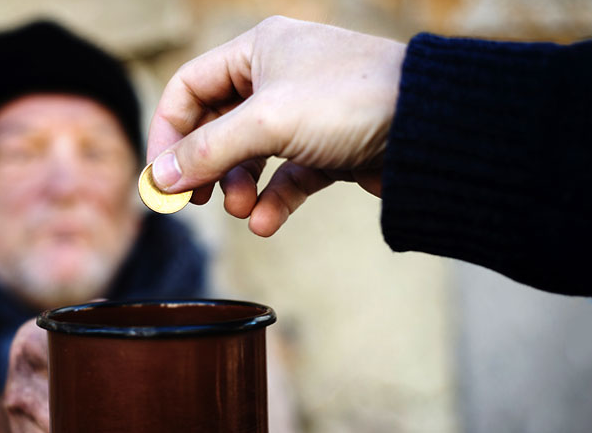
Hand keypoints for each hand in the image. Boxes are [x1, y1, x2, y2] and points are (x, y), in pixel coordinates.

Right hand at [146, 15, 405, 235]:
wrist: (432, 127)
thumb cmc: (351, 101)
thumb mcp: (266, 122)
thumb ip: (207, 151)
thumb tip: (159, 179)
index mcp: (258, 50)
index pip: (190, 89)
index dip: (168, 133)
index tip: (161, 177)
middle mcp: (278, 77)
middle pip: (217, 125)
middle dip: (205, 167)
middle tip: (194, 202)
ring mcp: (305, 114)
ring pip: (251, 155)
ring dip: (238, 187)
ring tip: (240, 210)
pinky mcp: (329, 148)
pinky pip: (287, 176)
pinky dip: (273, 200)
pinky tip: (265, 223)